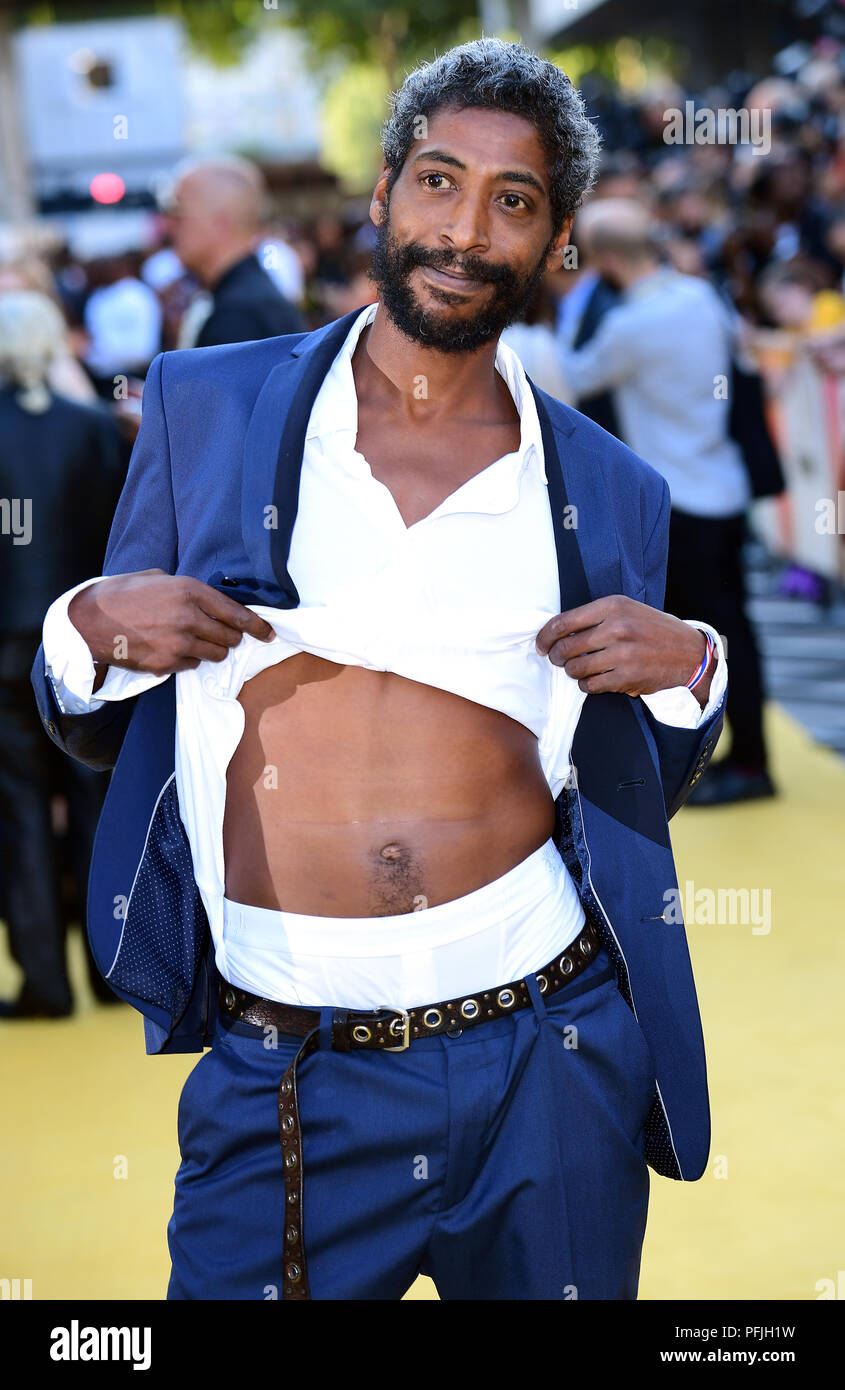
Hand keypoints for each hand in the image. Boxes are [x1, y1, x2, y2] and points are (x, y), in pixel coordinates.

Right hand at [68, 570, 275, 680]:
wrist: (90, 621)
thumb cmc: (122, 594)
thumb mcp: (157, 578)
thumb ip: (186, 589)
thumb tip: (208, 601)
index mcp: (190, 591)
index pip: (236, 614)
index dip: (257, 626)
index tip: (269, 634)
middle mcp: (189, 618)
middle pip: (230, 637)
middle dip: (231, 638)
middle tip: (223, 636)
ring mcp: (178, 644)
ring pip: (215, 655)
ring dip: (211, 651)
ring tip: (194, 642)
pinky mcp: (166, 664)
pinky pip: (192, 666)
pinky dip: (188, 660)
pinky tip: (171, 649)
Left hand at [535, 595, 712, 699]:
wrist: (689, 653)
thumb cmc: (653, 630)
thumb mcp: (627, 610)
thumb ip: (595, 617)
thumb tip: (557, 630)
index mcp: (613, 606)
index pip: (563, 622)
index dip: (544, 636)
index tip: (540, 645)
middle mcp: (617, 628)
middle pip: (565, 648)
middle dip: (556, 657)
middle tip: (558, 660)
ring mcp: (622, 654)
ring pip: (575, 669)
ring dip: (572, 672)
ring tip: (580, 669)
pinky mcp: (627, 677)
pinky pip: (590, 686)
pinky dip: (587, 685)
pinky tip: (594, 679)